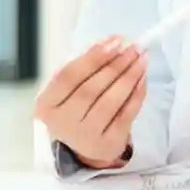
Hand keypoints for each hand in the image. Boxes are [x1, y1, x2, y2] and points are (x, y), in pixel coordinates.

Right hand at [34, 36, 147, 168]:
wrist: (84, 147)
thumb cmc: (77, 108)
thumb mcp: (70, 89)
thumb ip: (85, 67)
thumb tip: (113, 42)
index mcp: (47, 105)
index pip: (68, 77)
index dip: (92, 57)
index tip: (114, 41)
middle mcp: (62, 123)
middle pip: (91, 88)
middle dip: (115, 64)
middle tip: (133, 47)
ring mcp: (85, 136)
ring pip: (110, 101)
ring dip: (129, 76)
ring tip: (141, 59)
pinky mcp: (108, 144)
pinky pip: (126, 114)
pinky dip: (137, 94)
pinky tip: (142, 78)